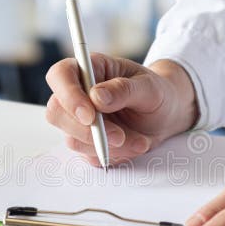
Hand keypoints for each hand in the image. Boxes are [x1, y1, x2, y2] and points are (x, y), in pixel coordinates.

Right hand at [45, 54, 196, 164]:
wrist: (167, 116)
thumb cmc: (157, 93)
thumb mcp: (149, 87)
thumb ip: (123, 89)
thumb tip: (96, 96)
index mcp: (90, 70)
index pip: (61, 75)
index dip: (68, 95)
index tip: (89, 115)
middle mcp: (78, 94)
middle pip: (57, 113)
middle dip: (87, 131)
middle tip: (120, 137)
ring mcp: (79, 121)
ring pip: (73, 139)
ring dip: (107, 146)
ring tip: (140, 141)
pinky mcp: (87, 143)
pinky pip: (89, 156)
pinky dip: (114, 156)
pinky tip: (135, 145)